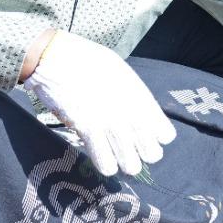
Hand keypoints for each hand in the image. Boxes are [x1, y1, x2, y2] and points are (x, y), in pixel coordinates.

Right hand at [21, 30, 176, 176]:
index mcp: (141, 98)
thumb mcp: (121, 74)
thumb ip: (133, 96)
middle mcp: (132, 113)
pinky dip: (106, 165)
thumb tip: (139, 113)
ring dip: (125, 164)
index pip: (165, 134)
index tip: (148, 138)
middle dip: (143, 155)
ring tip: (117, 157)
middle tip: (132, 150)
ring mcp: (112, 124)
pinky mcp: (89, 130)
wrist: (58, 58)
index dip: (156, 140)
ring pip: (132, 165)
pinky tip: (103, 158)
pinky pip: (106, 164)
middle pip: (152, 154)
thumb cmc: (88, 61)